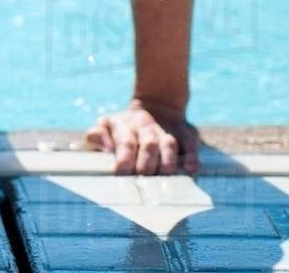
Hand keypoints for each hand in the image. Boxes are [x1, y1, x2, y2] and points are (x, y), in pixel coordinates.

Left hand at [84, 99, 199, 175]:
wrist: (156, 105)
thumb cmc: (124, 128)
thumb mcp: (106, 126)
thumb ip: (97, 135)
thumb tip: (96, 141)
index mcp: (126, 127)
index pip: (125, 143)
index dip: (123, 159)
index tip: (120, 175)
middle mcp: (148, 128)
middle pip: (148, 145)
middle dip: (146, 165)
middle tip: (143, 183)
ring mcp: (168, 131)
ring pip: (169, 144)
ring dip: (168, 162)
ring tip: (166, 179)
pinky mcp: (187, 133)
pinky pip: (191, 144)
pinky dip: (192, 157)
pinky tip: (191, 170)